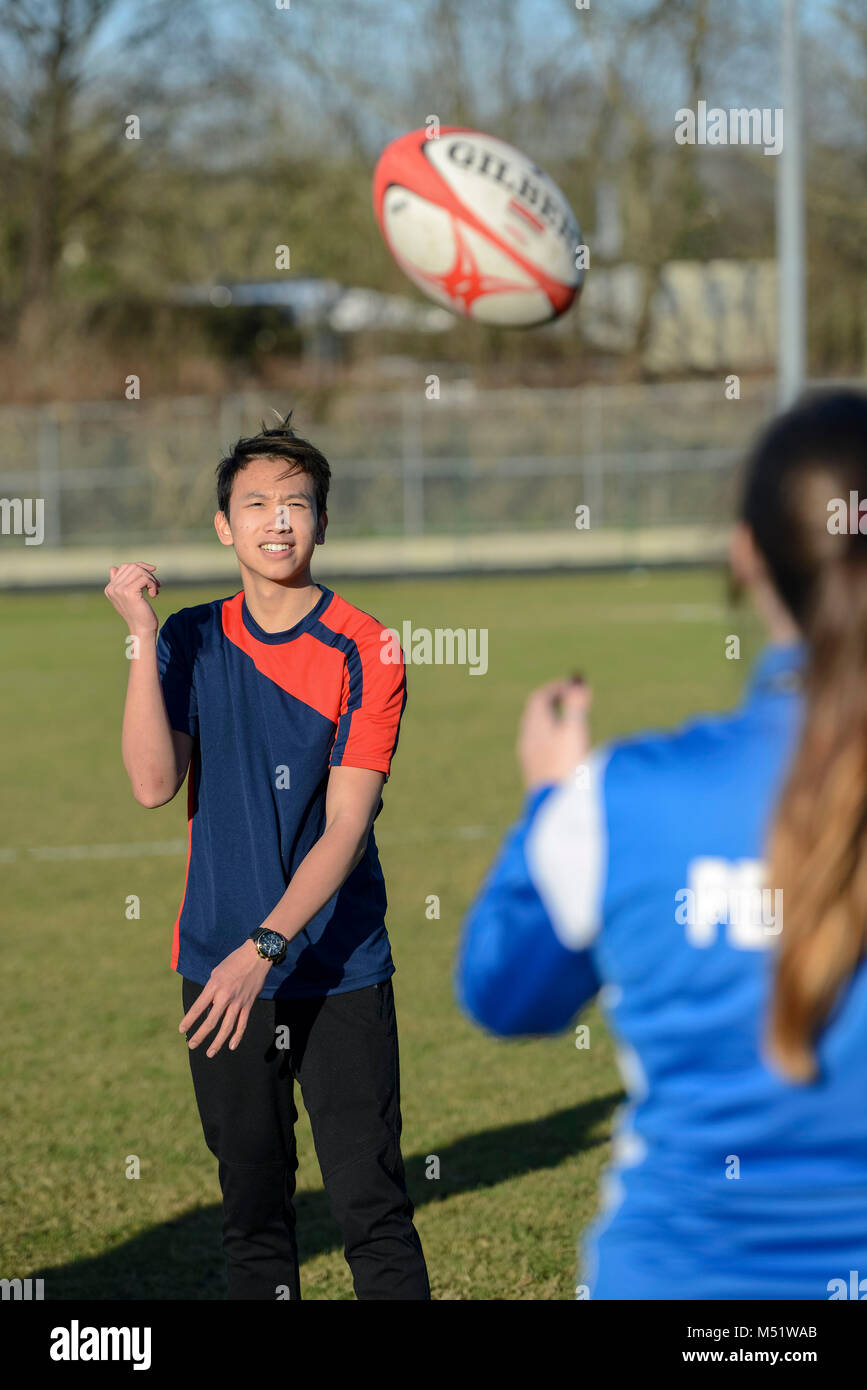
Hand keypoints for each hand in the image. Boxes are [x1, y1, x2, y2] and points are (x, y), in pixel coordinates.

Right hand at [104, 562, 160, 635]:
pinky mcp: (129, 592)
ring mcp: (119, 589)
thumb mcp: (127, 597)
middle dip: (147, 573)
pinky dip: (153, 585)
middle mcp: (112, 588)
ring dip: (151, 579)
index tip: (152, 572)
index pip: (125, 567)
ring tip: (155, 589)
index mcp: (110, 588)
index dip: (141, 566)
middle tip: (156, 584)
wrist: (142, 629)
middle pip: (132, 566)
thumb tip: (114, 567)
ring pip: (139, 571)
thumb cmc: (138, 613)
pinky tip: (154, 595)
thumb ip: (121, 583)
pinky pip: (145, 579)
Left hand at [179, 940, 271, 1056]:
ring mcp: (238, 1002)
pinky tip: (231, 1046)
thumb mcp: (216, 972)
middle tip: (191, 1045)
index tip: (182, 1030)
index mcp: (214, 986)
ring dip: (217, 1042)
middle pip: (211, 1021)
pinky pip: (242, 1023)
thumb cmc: (234, 961)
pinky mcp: (248, 1004)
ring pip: (227, 1027)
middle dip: (200, 1035)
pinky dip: (237, 1036)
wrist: (256, 956)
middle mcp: (225, 996)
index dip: (189, 1020)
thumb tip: (209, 1006)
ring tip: (210, 1053)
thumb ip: (212, 990)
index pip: (198, 1007)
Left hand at [517, 676, 591, 790]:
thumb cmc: (567, 767)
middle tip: (572, 698)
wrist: (555, 808)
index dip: (556, 688)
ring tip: (570, 721)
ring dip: (552, 720)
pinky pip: (539, 747)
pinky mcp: (535, 774)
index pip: (539, 698)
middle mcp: (528, 740)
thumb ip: (576, 705)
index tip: (574, 685)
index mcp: (535, 727)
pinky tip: (564, 749)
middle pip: (535, 713)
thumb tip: (578, 681)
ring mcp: (529, 758)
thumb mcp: (575, 731)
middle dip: (553, 701)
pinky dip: (551, 738)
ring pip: (536, 731)